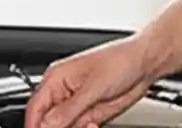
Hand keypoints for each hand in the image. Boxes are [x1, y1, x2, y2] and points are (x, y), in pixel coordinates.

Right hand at [23, 36, 154, 127]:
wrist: (146, 63)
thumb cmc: (122, 61)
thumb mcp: (94, 87)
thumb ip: (69, 109)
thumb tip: (46, 125)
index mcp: (56, 79)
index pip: (35, 110)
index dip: (36, 126)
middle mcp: (63, 93)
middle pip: (47, 123)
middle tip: (79, 125)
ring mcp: (76, 105)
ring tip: (90, 124)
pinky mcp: (90, 114)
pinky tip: (94, 125)